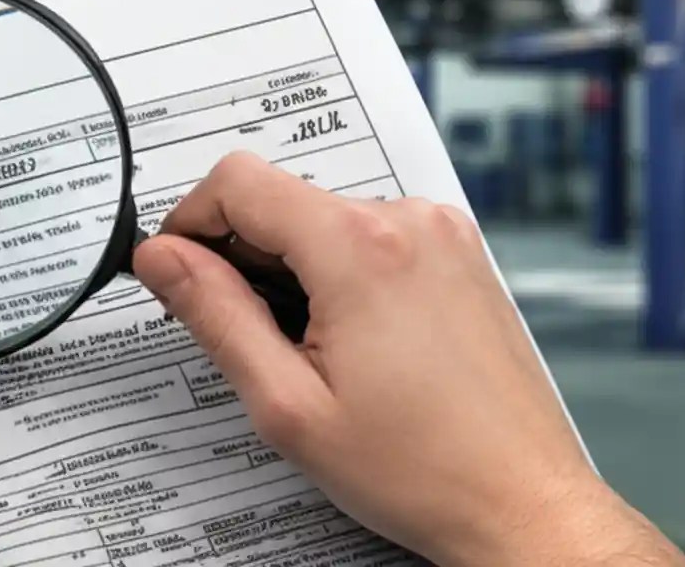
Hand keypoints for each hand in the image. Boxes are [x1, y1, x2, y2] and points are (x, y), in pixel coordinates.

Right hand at [133, 153, 684, 566]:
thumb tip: (163, 260)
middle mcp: (408, 221)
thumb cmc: (421, 468)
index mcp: (359, 247)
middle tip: (247, 338)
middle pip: (282, 200)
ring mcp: (441, 235)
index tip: (178, 272)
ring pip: (324, 221)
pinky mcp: (457, 256)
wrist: (521, 502)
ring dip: (294, 271)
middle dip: (243, 258)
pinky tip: (351, 343)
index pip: (238, 182)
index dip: (190, 223)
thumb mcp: (287, 402)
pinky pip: (371, 238)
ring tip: (311, 354)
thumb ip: (215, 315)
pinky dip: (339, 275)